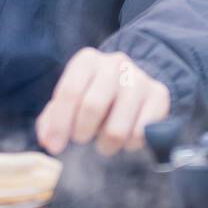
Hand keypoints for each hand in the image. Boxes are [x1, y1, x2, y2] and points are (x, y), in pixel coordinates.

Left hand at [35, 47, 170, 155]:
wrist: (132, 82)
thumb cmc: (93, 93)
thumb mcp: (71, 98)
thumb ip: (53, 118)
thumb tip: (49, 141)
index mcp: (87, 60)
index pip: (70, 92)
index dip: (59, 124)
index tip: (55, 147)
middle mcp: (114, 64)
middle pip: (93, 106)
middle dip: (82, 133)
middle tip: (82, 140)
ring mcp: (139, 78)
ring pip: (118, 127)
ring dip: (106, 145)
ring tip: (104, 143)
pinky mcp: (159, 95)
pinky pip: (142, 133)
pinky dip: (130, 144)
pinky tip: (126, 139)